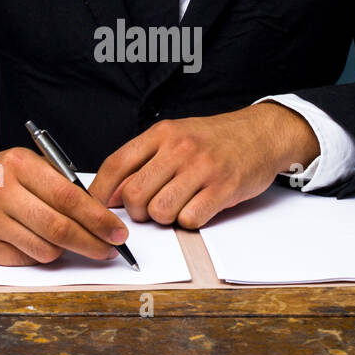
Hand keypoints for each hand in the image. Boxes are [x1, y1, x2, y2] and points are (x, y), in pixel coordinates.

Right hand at [0, 147, 128, 265]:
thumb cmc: (3, 176)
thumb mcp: (31, 165)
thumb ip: (63, 186)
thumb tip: (102, 218)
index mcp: (18, 164)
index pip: (68, 197)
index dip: (98, 219)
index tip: (118, 232)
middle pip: (58, 228)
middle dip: (91, 243)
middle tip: (109, 249)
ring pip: (44, 250)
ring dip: (64, 250)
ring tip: (66, 241)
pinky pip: (25, 260)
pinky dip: (38, 255)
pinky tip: (34, 242)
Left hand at [88, 103, 319, 229]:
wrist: (261, 134)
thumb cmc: (213, 140)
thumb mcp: (174, 137)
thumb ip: (143, 160)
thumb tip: (112, 193)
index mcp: (161, 133)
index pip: (116, 165)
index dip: (100, 192)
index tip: (94, 208)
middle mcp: (179, 148)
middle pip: (135, 195)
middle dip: (137, 211)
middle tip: (150, 208)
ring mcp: (202, 168)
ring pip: (160, 211)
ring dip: (165, 217)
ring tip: (178, 205)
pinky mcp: (223, 188)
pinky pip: (190, 220)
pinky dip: (189, 221)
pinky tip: (198, 207)